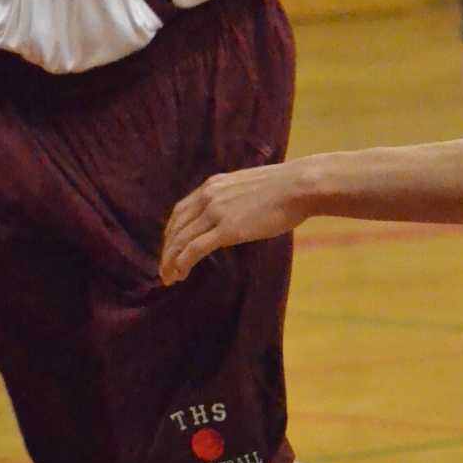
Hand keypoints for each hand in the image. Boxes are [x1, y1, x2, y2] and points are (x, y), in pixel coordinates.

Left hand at [159, 161, 307, 285]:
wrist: (298, 186)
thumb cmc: (284, 188)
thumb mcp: (249, 187)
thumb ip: (234, 198)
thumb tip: (236, 213)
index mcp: (213, 185)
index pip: (181, 210)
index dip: (172, 231)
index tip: (171, 247)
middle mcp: (208, 196)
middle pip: (176, 227)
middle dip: (167, 249)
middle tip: (164, 268)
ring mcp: (216, 212)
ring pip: (181, 240)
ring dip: (171, 260)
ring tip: (168, 277)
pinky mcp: (227, 229)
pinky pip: (195, 249)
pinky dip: (182, 262)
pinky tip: (180, 274)